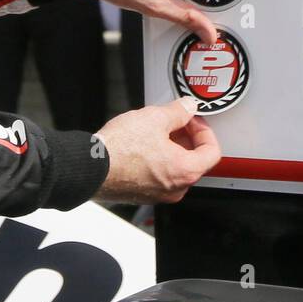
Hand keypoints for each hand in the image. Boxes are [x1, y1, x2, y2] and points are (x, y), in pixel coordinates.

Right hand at [95, 98, 220, 202]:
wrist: (90, 166)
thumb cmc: (119, 150)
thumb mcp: (154, 118)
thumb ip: (178, 112)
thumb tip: (188, 107)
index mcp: (185, 171)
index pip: (212, 152)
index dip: (204, 130)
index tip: (193, 119)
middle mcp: (175, 189)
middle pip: (194, 160)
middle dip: (187, 137)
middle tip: (175, 120)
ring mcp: (158, 194)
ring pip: (176, 167)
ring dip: (172, 147)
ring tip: (155, 129)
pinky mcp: (142, 193)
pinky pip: (160, 174)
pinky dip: (158, 158)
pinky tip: (143, 143)